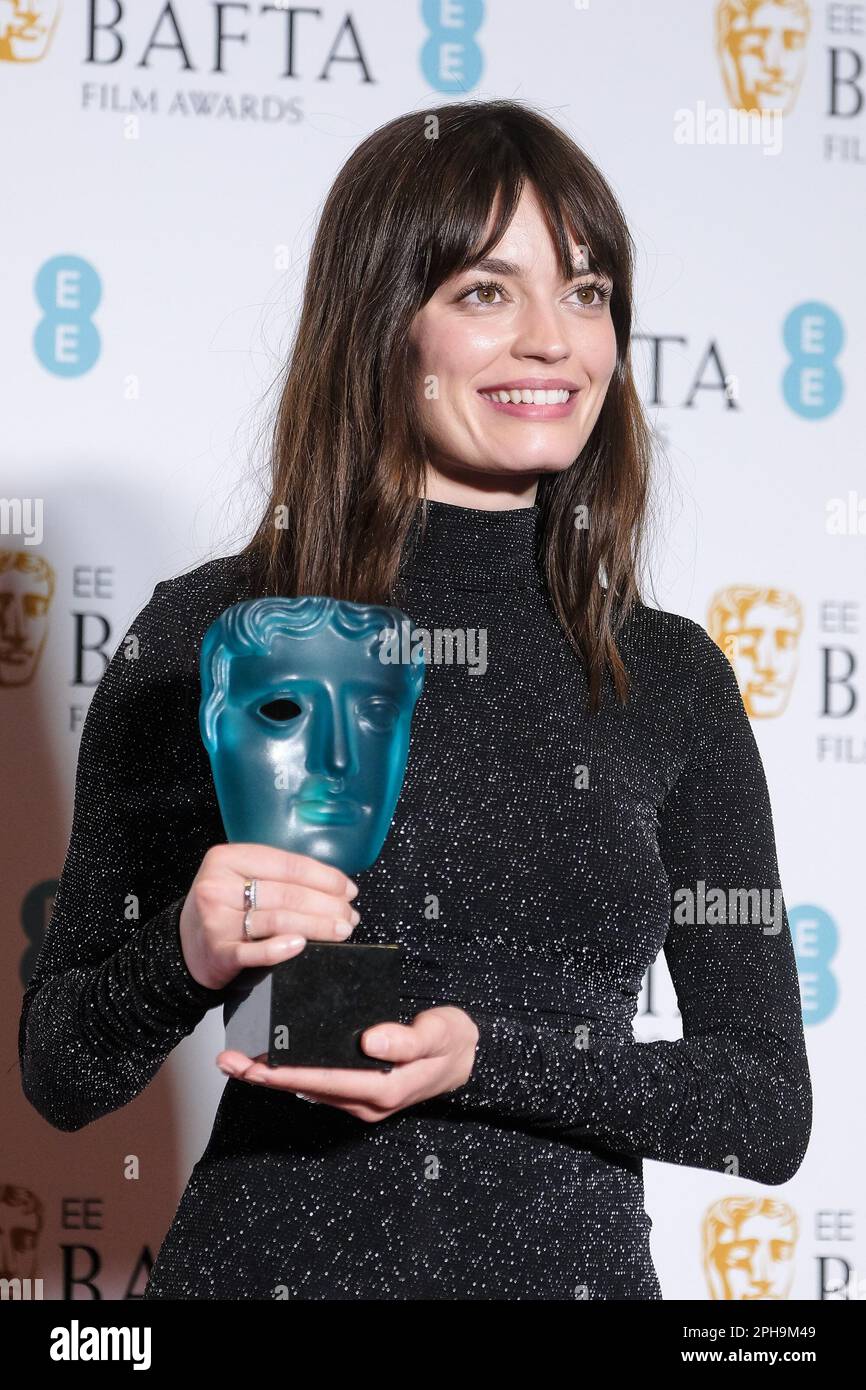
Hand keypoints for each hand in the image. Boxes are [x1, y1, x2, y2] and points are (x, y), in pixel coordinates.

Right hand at [179, 844, 359, 990]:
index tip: (348, 889)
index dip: (324, 877)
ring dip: (317, 926)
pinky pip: (255, 951)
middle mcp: (218, 886)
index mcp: (227, 858)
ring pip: (278, 920)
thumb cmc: (223, 908)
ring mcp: (216, 920)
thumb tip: (336, 888)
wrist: (185, 946)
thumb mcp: (240, 879)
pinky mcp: (218, 953)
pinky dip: (280, 948)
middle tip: (349, 915)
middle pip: (287, 893)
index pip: (287, 865)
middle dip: (327, 905)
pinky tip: (301, 945)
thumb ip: (277, 877)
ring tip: (340, 930)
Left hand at [215, 1006, 480, 1121]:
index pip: (323, 1080)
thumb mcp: (438, 1034)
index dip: (286, 1072)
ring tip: (237, 1060)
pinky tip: (275, 1059)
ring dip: (274, 1075)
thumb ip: (406, 1039)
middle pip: (306, 1088)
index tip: (253, 1064)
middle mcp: (366, 1100)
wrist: (471, 1058)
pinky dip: (294, 1073)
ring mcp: (362, 1099)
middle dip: (265, 1076)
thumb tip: (368, 1040)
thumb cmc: (453, 1042)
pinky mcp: (361, 1090)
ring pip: (309, 1089)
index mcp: (382, 1088)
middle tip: (228, 1061)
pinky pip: (320, 1084)